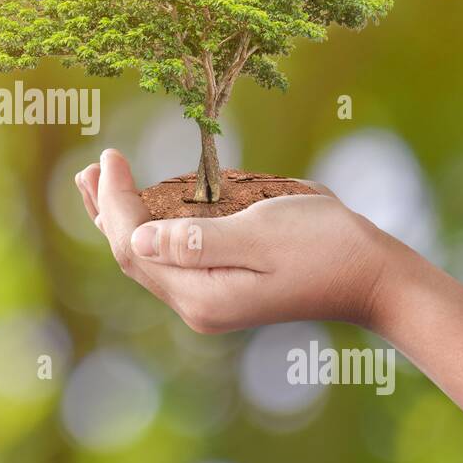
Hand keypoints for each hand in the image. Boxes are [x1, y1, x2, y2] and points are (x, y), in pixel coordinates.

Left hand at [74, 149, 396, 333]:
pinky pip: (171, 258)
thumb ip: (198, 240)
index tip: (109, 157)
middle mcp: (197, 305)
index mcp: (201, 294)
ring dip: (123, 219)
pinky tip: (146, 210)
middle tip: (88, 168)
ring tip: (100, 184)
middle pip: (131, 256)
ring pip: (148, 258)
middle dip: (106, 211)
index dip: (114, 201)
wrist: (374, 278)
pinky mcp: (223, 289)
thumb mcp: (261, 235)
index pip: (133, 247)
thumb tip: (137, 239)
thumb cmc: (325, 246)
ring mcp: (210, 300)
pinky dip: (151, 228)